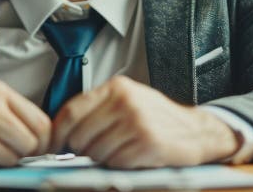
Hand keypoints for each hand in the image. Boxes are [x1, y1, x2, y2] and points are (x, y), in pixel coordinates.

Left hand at [50, 76, 238, 167]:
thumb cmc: (156, 118)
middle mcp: (125, 101)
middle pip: (80, 135)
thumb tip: (61, 132)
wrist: (196, 131)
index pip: (71, 112)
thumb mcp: (126, 101)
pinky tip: (133, 156)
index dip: (58, 134)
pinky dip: (119, 165)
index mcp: (116, 87)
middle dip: (82, 149)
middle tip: (96, 150)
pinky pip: (116, 162)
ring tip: (120, 151)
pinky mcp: (147, 142)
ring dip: (103, 159)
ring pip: (96, 152)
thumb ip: (97, 110)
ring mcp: (137, 121)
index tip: (55, 146)